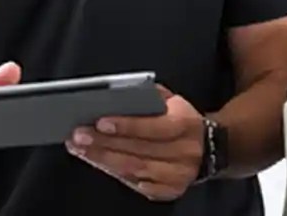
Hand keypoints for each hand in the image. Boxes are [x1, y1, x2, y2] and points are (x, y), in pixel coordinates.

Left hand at [65, 85, 205, 201]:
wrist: (208, 147)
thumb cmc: (179, 118)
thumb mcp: (172, 99)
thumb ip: (148, 95)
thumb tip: (117, 95)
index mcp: (186, 124)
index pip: (154, 127)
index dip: (126, 126)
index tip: (99, 122)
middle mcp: (185, 152)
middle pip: (138, 150)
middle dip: (104, 143)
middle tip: (78, 135)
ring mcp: (178, 175)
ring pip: (134, 169)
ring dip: (102, 159)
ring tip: (80, 148)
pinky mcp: (170, 190)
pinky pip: (136, 184)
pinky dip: (114, 173)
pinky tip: (97, 162)